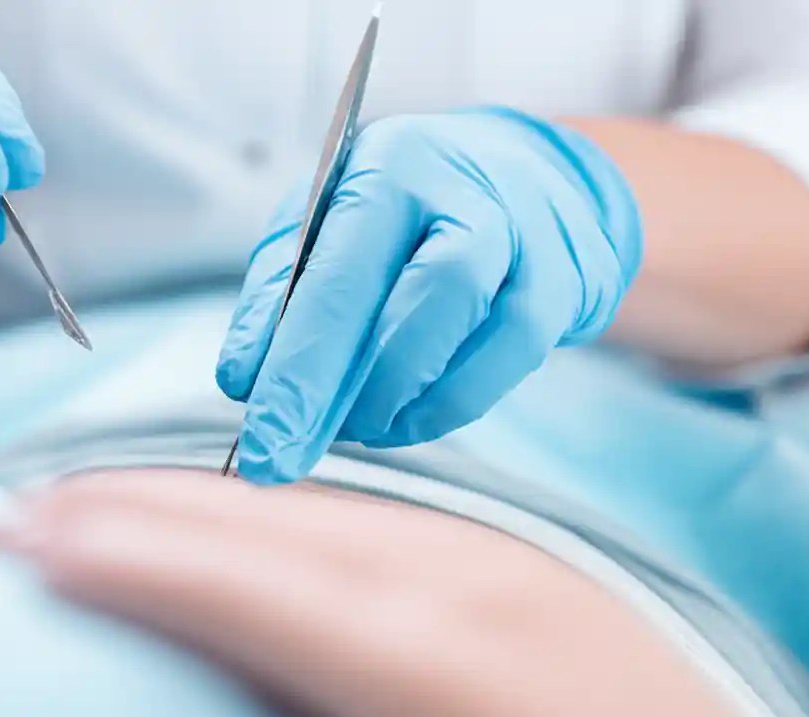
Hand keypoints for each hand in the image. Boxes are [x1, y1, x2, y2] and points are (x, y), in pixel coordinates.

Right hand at [0, 471, 732, 716]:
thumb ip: (292, 700)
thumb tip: (203, 672)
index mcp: (454, 661)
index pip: (260, 584)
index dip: (139, 553)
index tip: (36, 534)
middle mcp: (476, 585)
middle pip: (272, 522)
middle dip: (140, 505)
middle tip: (27, 506)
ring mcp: (507, 564)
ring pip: (317, 508)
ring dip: (198, 499)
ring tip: (98, 505)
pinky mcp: (522, 565)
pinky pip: (372, 518)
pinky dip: (278, 514)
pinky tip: (228, 520)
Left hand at [217, 109, 641, 484]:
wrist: (537, 174)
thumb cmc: (409, 208)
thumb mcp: (330, 222)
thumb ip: (282, 291)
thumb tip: (243, 377)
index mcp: (385, 168)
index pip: (332, 277)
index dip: (292, 367)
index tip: (259, 438)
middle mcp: (460, 194)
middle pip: (400, 306)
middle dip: (330, 393)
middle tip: (284, 456)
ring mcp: (523, 237)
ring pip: (456, 331)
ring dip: (392, 401)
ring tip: (352, 426)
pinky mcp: (565, 282)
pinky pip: (505, 362)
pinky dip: (445, 405)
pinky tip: (406, 418)